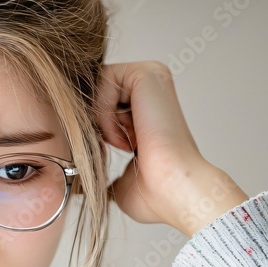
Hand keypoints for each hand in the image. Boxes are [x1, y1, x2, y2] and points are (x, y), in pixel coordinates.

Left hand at [93, 61, 247, 235]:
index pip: (99, 104)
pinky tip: (125, 134)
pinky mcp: (147, 73)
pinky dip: (104, 110)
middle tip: (119, 148)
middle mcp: (152, 90)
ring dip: (101, 119)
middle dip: (95, 123)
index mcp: (149, 110)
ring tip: (124, 143)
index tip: (113, 153)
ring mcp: (152, 78)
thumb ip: (107, 169)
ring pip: (97, 84)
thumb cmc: (155, 193)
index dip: (94, 129)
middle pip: (94, 92)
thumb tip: (93, 181)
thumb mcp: (122, 182)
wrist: (175, 190)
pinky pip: (103, 78)